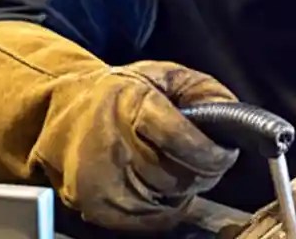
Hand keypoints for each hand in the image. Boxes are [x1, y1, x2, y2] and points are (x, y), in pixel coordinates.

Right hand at [0, 21, 240, 232]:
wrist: (59, 115)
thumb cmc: (117, 94)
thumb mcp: (164, 75)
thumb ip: (204, 92)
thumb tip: (235, 120)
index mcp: (127, 102)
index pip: (181, 138)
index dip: (211, 151)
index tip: (224, 153)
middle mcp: (109, 142)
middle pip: (178, 174)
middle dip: (200, 170)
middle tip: (202, 159)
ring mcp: (100, 180)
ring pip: (167, 199)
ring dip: (182, 188)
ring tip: (174, 166)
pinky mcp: (96, 207)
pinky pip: (150, 219)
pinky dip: (164, 206)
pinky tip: (158, 185)